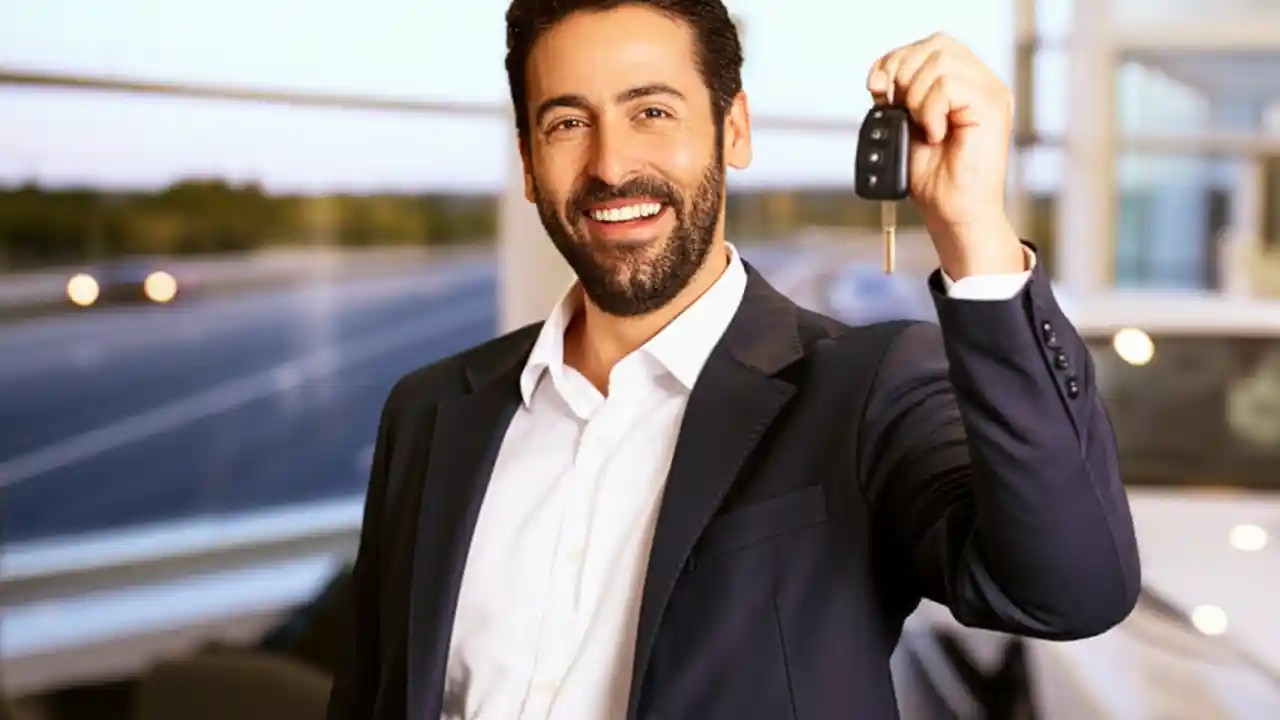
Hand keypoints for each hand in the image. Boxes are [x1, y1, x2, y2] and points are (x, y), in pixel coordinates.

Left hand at [867, 32, 1024, 278]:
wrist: (954, 214)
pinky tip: (936, 134)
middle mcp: (981, 84)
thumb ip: (899, 97)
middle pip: (936, 45)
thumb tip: (881, 77)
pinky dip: (931, 110)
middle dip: (903, 72)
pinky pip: (949, 86)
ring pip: (941, 62)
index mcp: (964, 84)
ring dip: (918, 96)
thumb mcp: (905, 128)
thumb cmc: (935, 180)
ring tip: (923, 127)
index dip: (897, 59)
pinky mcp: (992, 108)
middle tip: (897, 107)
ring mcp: (990, 94)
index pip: (931, 46)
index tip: (877, 87)